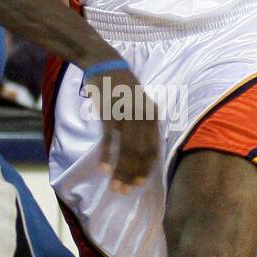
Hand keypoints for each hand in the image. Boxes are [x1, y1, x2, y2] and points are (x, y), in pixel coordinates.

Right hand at [83, 68, 158, 191]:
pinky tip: (103, 170)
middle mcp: (143, 115)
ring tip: (114, 187)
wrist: (105, 64)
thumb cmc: (121, 86)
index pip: (152, 148)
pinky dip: (107, 155)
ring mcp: (126, 114)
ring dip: (120, 171)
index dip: (145, 168)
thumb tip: (142, 148)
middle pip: (140, 152)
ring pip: (125, 149)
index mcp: (152, 115)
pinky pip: (109, 139)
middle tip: (124, 192)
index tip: (139, 185)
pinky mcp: (110, 112)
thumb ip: (143, 122)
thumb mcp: (139, 102)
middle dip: (132, 175)